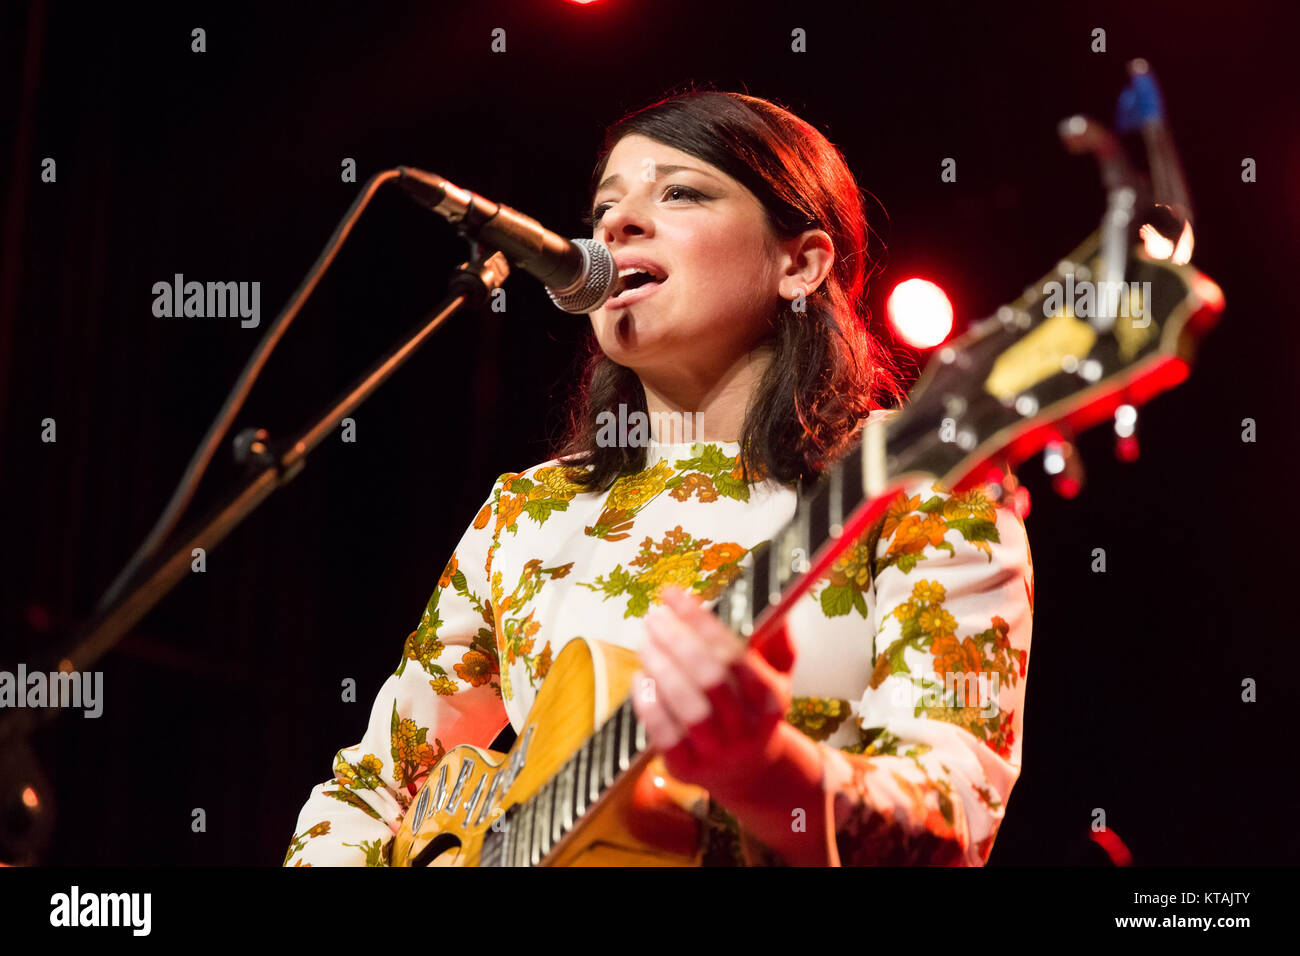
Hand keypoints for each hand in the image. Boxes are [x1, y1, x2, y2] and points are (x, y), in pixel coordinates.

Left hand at [630, 585, 795, 803]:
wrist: (748, 770)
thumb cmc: (754, 708)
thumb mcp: (776, 673)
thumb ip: (775, 636)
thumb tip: (772, 595)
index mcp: (770, 699)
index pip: (736, 654)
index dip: (701, 621)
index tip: (673, 595)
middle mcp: (747, 728)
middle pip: (711, 678)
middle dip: (677, 641)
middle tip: (654, 617)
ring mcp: (717, 751)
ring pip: (688, 707)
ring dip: (661, 668)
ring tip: (645, 641)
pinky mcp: (688, 768)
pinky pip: (664, 735)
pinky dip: (649, 703)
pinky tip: (640, 677)